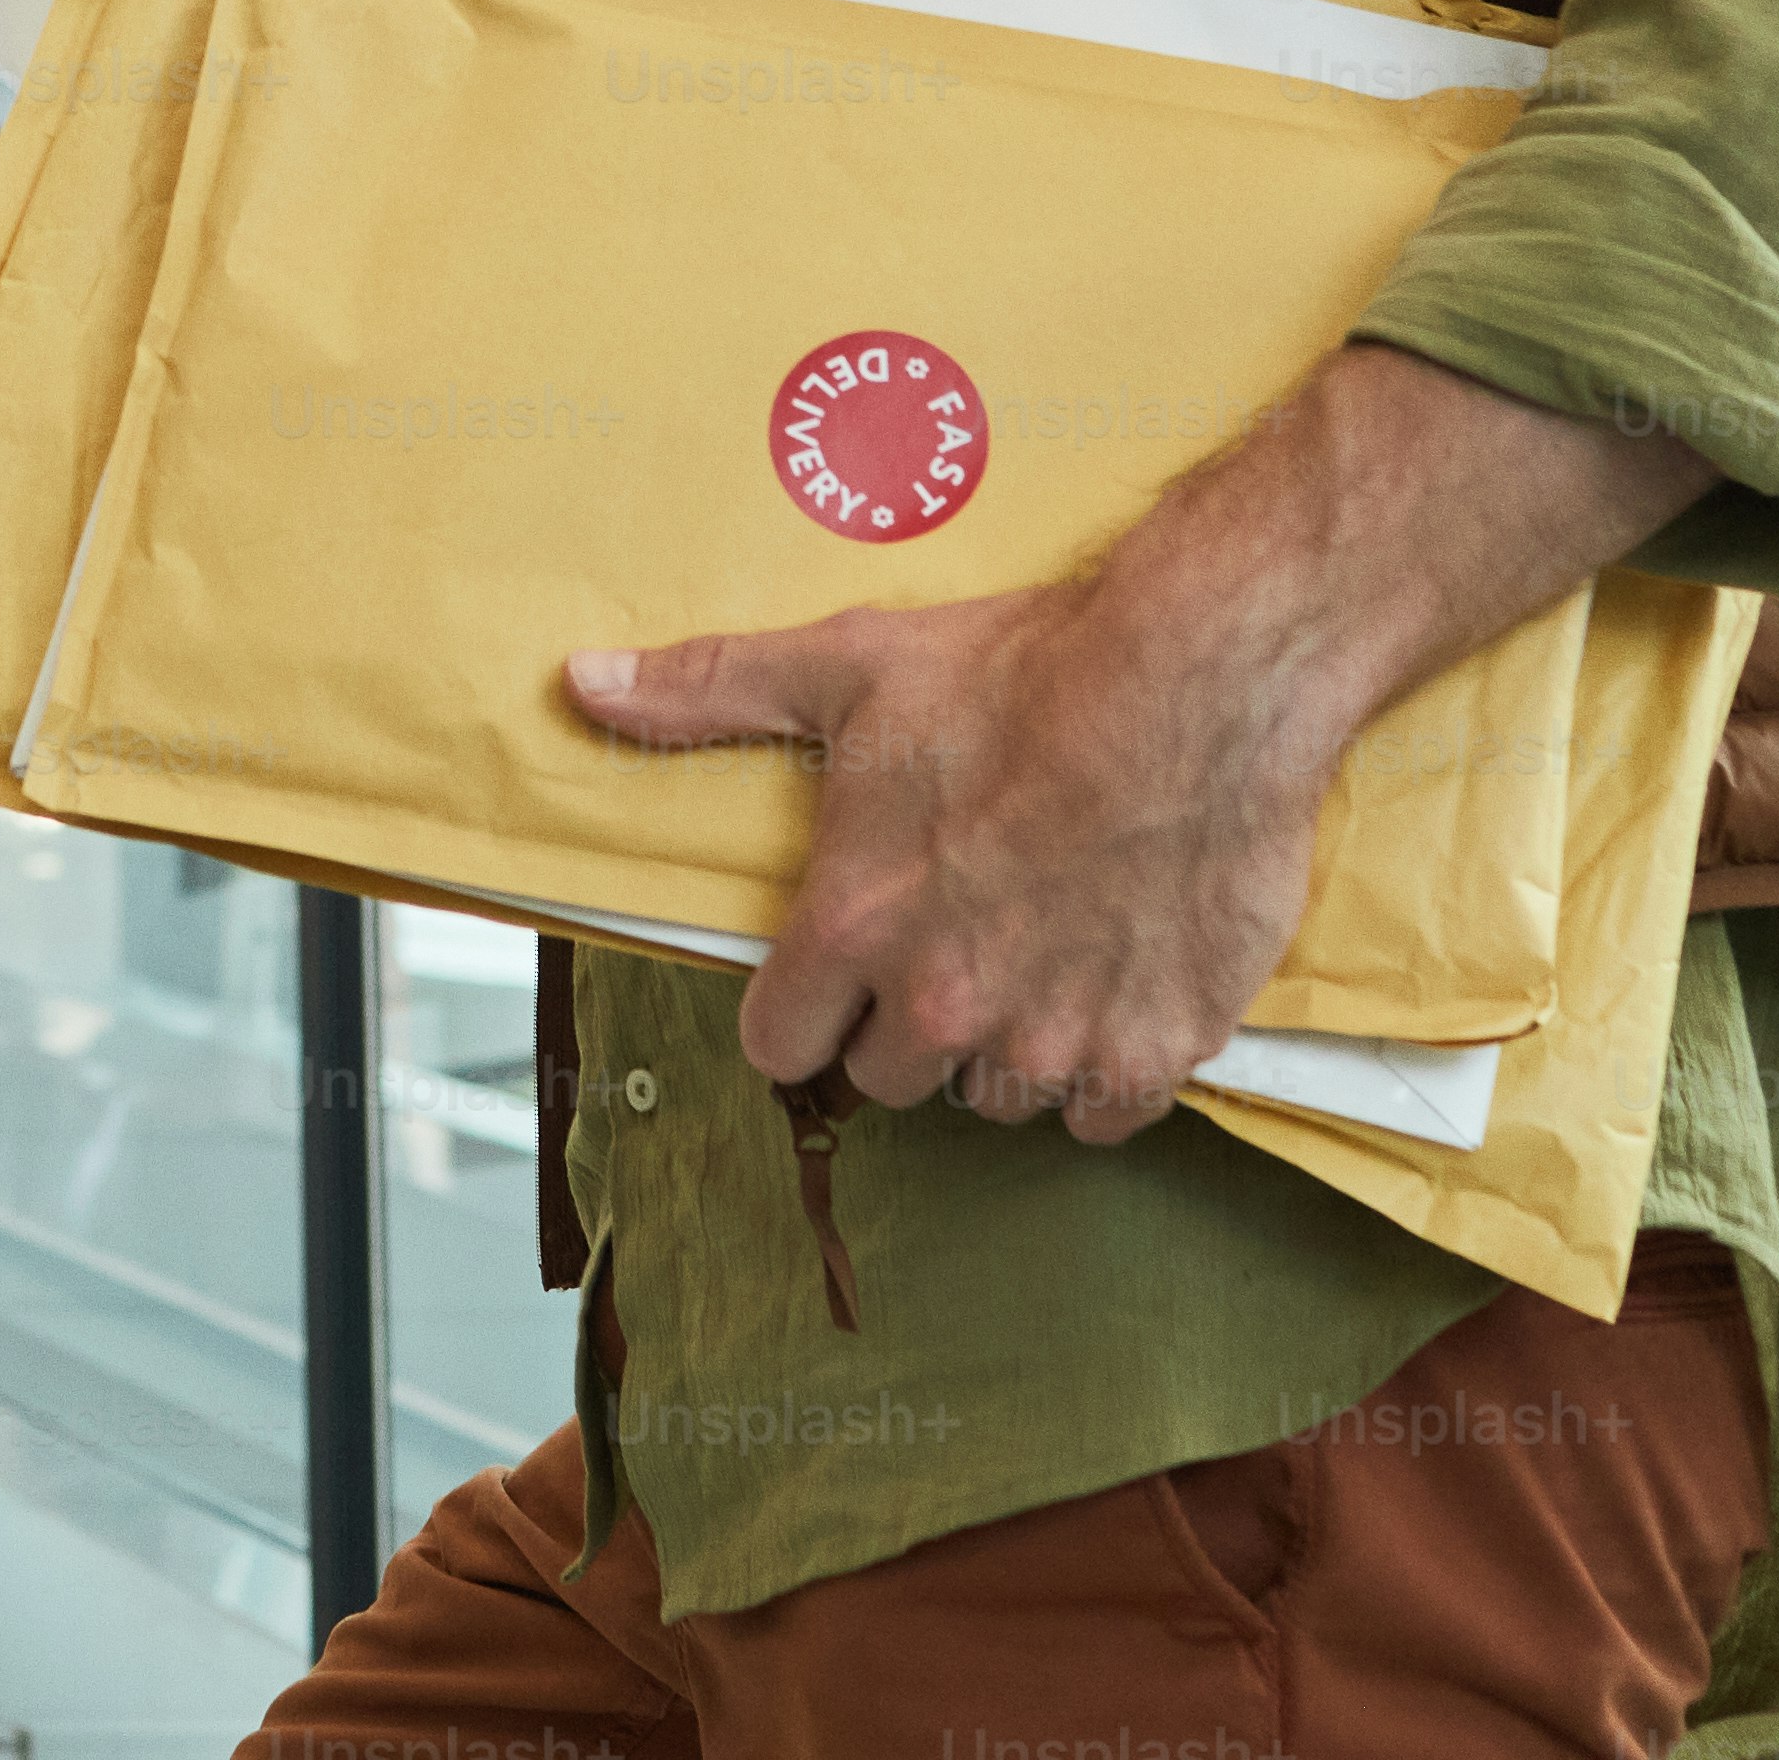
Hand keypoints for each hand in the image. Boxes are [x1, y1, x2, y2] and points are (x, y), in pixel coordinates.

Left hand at [565, 339, 1720, 1142]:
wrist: (1197, 680)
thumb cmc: (1022, 671)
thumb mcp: (845, 666)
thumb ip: (706, 692)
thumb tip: (581, 682)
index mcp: (855, 926)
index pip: (781, 1045)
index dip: (804, 1006)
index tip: (837, 972)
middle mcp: (942, 1004)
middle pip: (890, 1079)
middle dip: (909, 1025)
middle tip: (956, 940)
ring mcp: (1052, 1036)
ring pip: (998, 1099)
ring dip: (1010, 1047)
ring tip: (1041, 951)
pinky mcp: (1156, 1047)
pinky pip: (1105, 1112)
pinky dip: (1108, 1069)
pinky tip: (1114, 992)